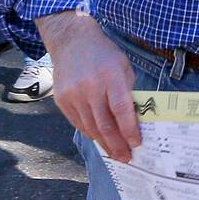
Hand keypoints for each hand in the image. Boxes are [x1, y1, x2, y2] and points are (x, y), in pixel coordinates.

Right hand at [37, 11, 141, 161]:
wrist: (71, 41)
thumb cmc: (104, 55)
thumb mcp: (123, 67)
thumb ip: (128, 93)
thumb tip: (135, 121)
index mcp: (110, 76)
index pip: (120, 109)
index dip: (129, 130)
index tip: (136, 144)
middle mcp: (90, 87)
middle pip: (104, 124)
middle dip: (117, 145)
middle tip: (126, 158)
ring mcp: (73, 94)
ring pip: (90, 127)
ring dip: (104, 144)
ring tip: (115, 154)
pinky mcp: (62, 100)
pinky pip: (78, 123)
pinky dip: (91, 134)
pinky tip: (100, 140)